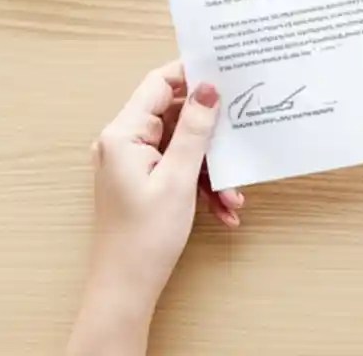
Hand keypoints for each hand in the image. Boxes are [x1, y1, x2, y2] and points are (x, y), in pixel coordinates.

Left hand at [68, 61, 242, 355]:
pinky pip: (176, 169)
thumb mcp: (179, 179)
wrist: (125, 290)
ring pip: (181, 147)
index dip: (192, 75)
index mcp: (122, 134)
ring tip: (232, 196)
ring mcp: (130, 163)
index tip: (226, 74)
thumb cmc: (144, 237)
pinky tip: (223, 210)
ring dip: (211, 169)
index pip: (158, 84)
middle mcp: (121, 143)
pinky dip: (200, 185)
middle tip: (240, 141)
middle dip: (211, 137)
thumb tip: (208, 87)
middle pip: (174, 117)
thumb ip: (194, 129)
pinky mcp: (140, 181)